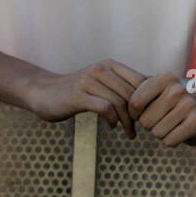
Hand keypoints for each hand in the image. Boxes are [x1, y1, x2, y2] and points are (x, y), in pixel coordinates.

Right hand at [26, 59, 145, 138]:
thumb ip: (122, 86)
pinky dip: (112, 119)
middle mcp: (101, 69)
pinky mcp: (78, 96)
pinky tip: (112, 126)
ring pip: (120, 102)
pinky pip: (105, 108)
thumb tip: (153, 94)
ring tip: (129, 132)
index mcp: (110, 65)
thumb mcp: (102, 83)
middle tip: (140, 128)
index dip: (148, 99)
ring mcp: (88, 81)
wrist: (42, 92)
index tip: (148, 115)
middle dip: (139, 113)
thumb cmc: (78, 91)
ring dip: (127, 121)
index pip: (141, 80)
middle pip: (132, 93)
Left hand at [128, 71, 195, 146]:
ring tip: (173, 123)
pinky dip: (172, 141)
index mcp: (166, 78)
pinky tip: (181, 131)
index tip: (144, 111)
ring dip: (161, 133)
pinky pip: (170, 141)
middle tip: (163, 118)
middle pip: (145, 121)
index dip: (135, 113)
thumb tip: (106, 92)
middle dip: (151, 125)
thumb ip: (135, 91)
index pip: (135, 102)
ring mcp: (189, 105)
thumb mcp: (156, 92)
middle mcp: (178, 89)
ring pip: (157, 133)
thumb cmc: (173, 103)